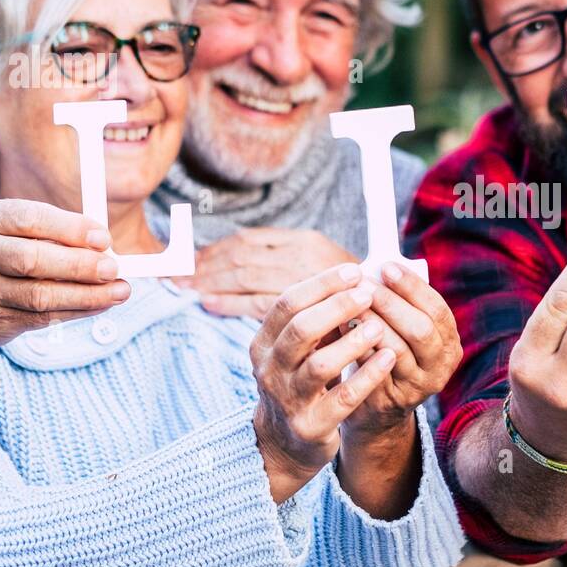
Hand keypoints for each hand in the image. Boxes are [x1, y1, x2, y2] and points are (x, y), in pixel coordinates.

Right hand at [0, 199, 129, 346]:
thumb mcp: (13, 229)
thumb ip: (53, 232)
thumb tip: (103, 246)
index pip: (29, 219)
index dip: (70, 228)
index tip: (104, 238)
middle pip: (33, 260)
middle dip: (80, 265)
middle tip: (114, 268)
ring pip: (40, 296)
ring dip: (88, 295)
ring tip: (119, 291)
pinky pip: (42, 319)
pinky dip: (77, 311)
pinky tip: (100, 304)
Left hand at [178, 228, 356, 319]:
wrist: (390, 325)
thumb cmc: (352, 302)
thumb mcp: (324, 275)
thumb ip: (291, 266)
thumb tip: (240, 261)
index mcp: (307, 241)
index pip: (250, 240)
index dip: (217, 248)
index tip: (192, 257)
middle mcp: (304, 255)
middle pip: (242, 255)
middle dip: (206, 264)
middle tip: (176, 274)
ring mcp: (304, 278)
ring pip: (245, 274)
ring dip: (211, 280)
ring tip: (185, 287)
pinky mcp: (304, 307)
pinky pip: (257, 301)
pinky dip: (229, 301)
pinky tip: (209, 303)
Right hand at [250, 263, 397, 502]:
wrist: (284, 443)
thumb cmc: (299, 381)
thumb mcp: (297, 348)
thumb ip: (317, 317)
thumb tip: (355, 277)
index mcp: (264, 343)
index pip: (288, 303)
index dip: (322, 284)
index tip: (355, 271)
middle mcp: (271, 370)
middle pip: (301, 329)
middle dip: (337, 306)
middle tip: (369, 292)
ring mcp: (288, 400)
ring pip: (320, 365)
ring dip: (353, 342)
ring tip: (379, 326)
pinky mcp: (311, 426)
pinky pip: (343, 398)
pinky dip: (367, 376)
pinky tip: (388, 358)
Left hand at [342, 261, 461, 437]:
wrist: (378, 406)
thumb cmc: (387, 351)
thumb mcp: (403, 328)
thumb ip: (398, 303)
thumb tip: (376, 265)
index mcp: (449, 339)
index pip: (437, 308)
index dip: (412, 286)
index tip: (386, 266)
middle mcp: (441, 364)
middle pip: (421, 329)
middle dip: (390, 303)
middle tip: (363, 284)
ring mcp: (420, 385)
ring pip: (397, 350)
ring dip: (371, 323)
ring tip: (349, 304)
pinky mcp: (394, 400)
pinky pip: (375, 370)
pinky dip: (359, 347)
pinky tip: (342, 331)